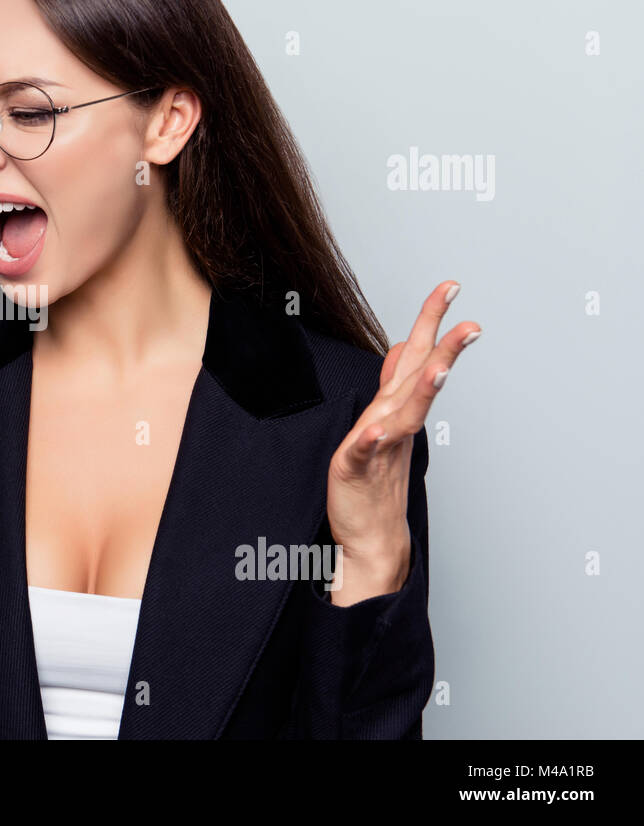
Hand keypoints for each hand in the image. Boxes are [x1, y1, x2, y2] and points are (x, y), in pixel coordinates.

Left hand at [324, 280, 480, 604]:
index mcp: (396, 408)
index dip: (432, 321)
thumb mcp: (383, 419)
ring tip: (440, 367)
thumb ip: (393, 383)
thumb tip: (404, 346)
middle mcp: (392, 422)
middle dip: (444, 347)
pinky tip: (378, 430)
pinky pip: (364, 452)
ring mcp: (377, 447)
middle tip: (470, 322)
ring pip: (402, 412)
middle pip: (420, 379)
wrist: (369, 538)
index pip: (418, 357)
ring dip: (422, 389)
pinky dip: (373, 440)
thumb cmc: (376, 479)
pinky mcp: (354, 469)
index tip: (450, 287)